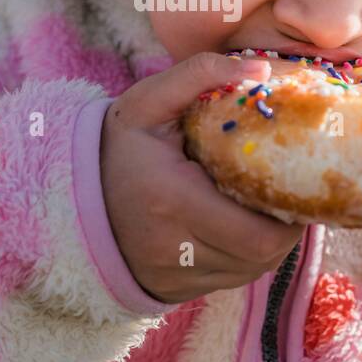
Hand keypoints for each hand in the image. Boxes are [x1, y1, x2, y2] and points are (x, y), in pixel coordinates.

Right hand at [100, 52, 305, 303]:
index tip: (293, 177)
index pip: (258, 232)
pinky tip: (242, 223)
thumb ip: (202, 74)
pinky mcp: (176, 291)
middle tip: (287, 189)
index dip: (289, 211)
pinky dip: (248, 254)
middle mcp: (173, 248)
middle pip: (263, 255)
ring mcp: (174, 276)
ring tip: (266, 203)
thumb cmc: (118, 146)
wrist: (69, 197)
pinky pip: (233, 278)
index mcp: (170, 201)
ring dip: (270, 240)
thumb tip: (261, 71)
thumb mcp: (148, 101)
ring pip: (253, 270)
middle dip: (286, 226)